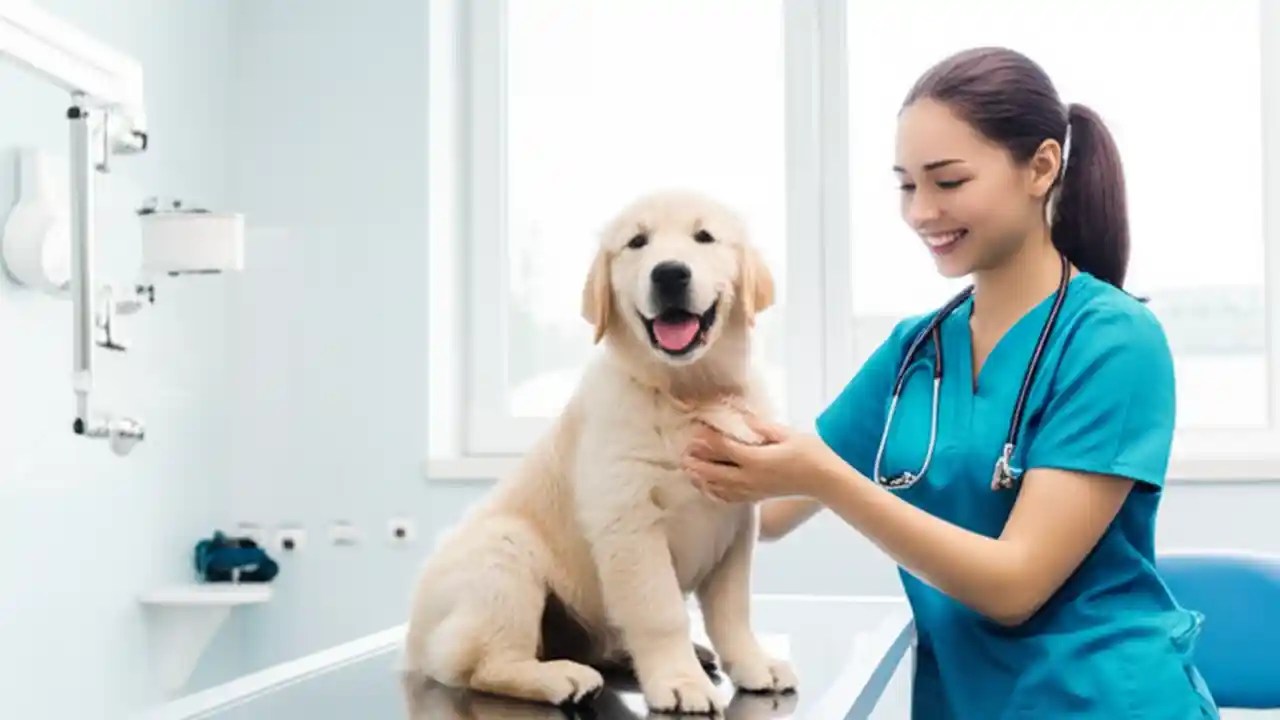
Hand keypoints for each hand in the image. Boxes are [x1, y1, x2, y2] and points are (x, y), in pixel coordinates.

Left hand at [682, 414, 843, 502]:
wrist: (826, 481)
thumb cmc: (811, 453)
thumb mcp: (787, 434)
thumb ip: (763, 428)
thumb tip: (743, 420)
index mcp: (758, 459)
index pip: (725, 449)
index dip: (708, 441)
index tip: (695, 432)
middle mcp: (751, 478)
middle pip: (716, 472)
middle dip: (698, 463)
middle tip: (683, 455)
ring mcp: (754, 490)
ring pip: (720, 488)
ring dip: (702, 479)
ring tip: (689, 471)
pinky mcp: (758, 497)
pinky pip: (731, 498)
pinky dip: (715, 493)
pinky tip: (708, 488)